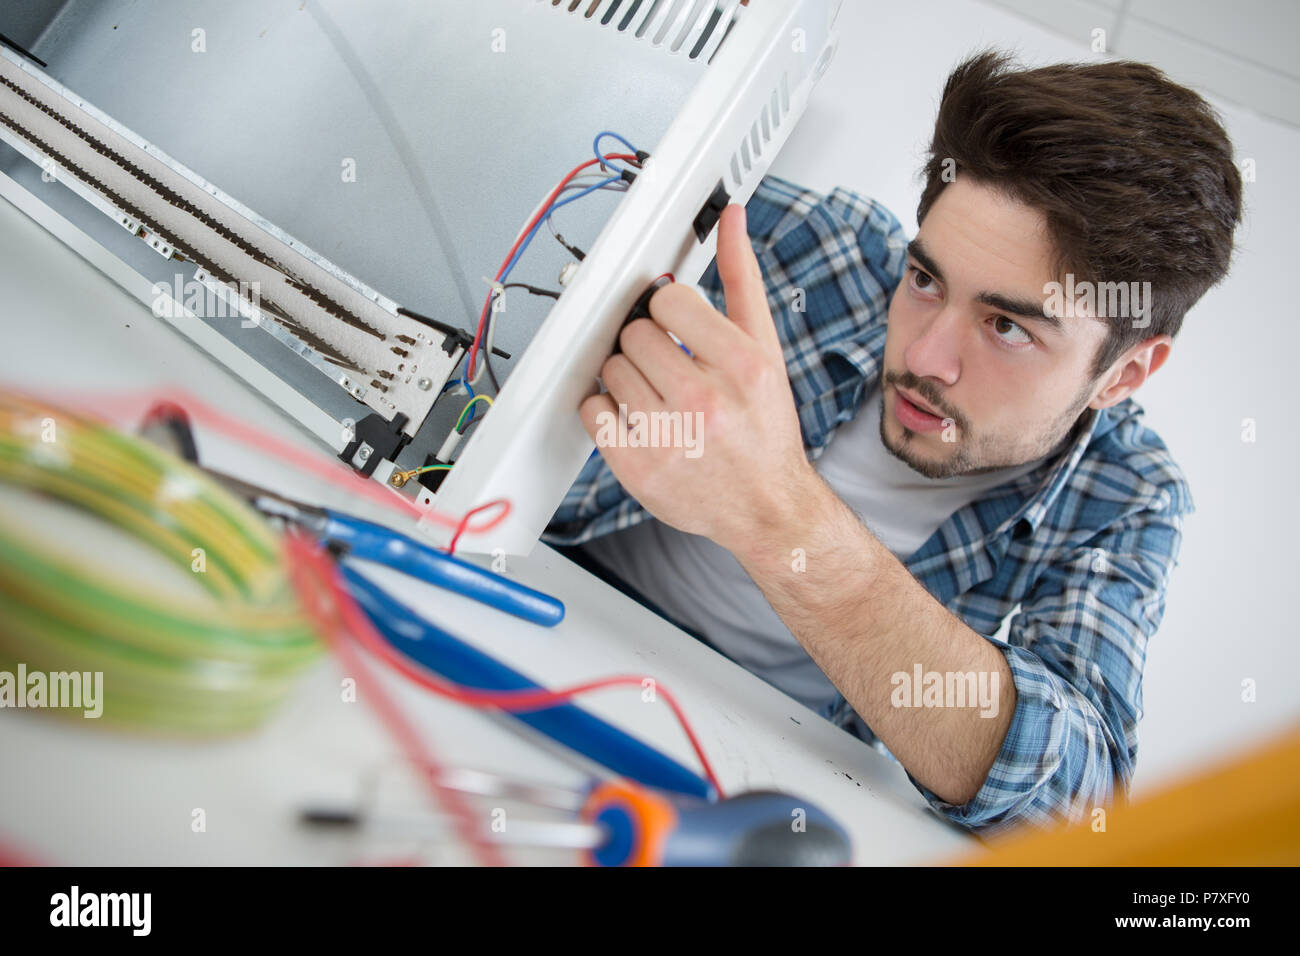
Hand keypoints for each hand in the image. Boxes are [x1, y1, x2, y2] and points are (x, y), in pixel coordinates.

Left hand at [579, 204, 815, 552]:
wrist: (767, 506)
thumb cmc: (764, 428)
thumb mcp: (766, 350)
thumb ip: (743, 280)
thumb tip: (732, 219)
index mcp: (742, 366)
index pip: (668, 299)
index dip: (668, 309)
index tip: (676, 326)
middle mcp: (706, 403)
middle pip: (635, 334)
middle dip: (648, 344)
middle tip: (669, 365)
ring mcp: (669, 438)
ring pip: (610, 370)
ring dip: (626, 376)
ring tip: (657, 394)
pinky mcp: (638, 468)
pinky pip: (592, 411)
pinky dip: (605, 410)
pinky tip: (636, 416)